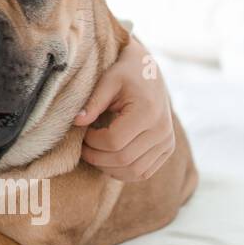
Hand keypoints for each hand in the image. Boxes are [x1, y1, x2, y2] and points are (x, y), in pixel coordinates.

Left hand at [74, 36, 175, 182]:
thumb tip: (76, 122)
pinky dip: (122, 172)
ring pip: (134, 171)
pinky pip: (143, 172)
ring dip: (108, 168)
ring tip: (94, 153)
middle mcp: (162, 130)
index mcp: (148, 112)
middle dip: (97, 157)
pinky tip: (108, 160)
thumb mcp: (108, 81)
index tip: (82, 132)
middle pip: (124, 159)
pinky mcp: (167, 149)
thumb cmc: (125, 73)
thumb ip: (93, 102)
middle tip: (83, 147)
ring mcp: (167, 142)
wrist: (149, 72)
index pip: (114, 141)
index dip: (92, 142)